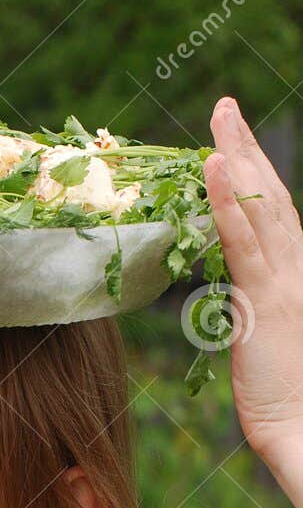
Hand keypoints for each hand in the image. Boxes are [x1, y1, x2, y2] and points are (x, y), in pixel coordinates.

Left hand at [204, 97, 302, 475]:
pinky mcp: (268, 300)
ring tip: (219, 121)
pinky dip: (227, 203)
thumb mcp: (268, 341)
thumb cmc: (289, 398)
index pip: (273, 214)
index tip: (234, 141)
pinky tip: (213, 169)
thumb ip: (257, 309)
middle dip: (248, 149)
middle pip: (270, 196)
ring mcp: (285, 281)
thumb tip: (240, 298)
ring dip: (238, 160)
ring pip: (259, 208)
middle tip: (225, 108)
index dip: (254, 174)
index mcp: (295, 277)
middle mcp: (296, 269)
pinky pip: (243, 242)